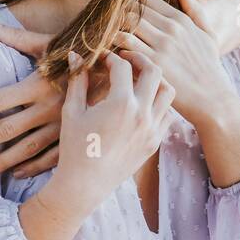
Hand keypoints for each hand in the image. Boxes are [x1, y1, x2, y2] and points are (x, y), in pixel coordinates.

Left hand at [0, 21, 63, 179]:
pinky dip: (32, 167)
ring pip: (24, 150)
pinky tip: (14, 175)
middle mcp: (47, 108)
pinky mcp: (75, 138)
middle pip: (4, 130)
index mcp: (38, 84)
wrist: (120, 70)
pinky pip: (50, 158)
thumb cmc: (77, 52)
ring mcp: (61, 127)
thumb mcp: (47, 42)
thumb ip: (14, 36)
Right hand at [47, 49, 176, 213]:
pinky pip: (168, 114)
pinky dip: (159, 103)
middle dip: (139, 59)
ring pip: (168, 91)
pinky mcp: (155, 141)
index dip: (111, 57)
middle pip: (154, 71)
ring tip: (138, 79)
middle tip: (126, 58)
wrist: (85, 184)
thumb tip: (76, 55)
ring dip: (155, 80)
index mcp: (120, 104)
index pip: (123, 66)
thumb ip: (78, 81)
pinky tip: (142, 102)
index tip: (102, 57)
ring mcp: (152, 129)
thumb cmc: (74, 147)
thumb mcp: (72, 111)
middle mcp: (142, 114)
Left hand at [112, 0, 239, 128]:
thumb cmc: (208, 65)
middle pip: (132, 11)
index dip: (134, 8)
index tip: (129, 20)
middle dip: (121, 20)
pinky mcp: (153, 64)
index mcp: (181, 20)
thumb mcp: (207, 33)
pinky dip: (116, 49)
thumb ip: (194, 8)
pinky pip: (125, 48)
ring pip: (126, 26)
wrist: (212, 97)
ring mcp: (162, 46)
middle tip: (115, 32)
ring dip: (115, 33)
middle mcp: (171, 29)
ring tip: (112, 43)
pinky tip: (115, 57)